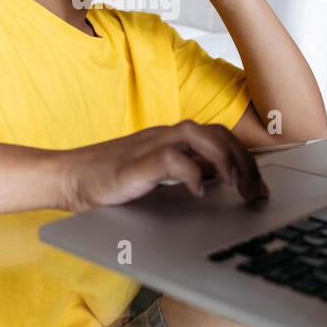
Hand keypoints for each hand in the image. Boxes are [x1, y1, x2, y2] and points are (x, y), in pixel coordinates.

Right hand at [57, 120, 269, 212]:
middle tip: (254, 192)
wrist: (67, 178)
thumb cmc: (109, 181)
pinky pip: (172, 158)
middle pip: (217, 133)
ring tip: (234, 187)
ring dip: (224, 160)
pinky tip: (198, 193)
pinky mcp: (135, 163)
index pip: (220, 137)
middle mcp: (164, 136)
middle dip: (243, 161)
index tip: (258, 188)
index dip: (245, 159)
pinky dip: (191, 174)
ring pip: (199, 135)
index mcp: (171, 139)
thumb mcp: (156, 176)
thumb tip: (220, 182)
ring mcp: (149, 146)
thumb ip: (184, 172)